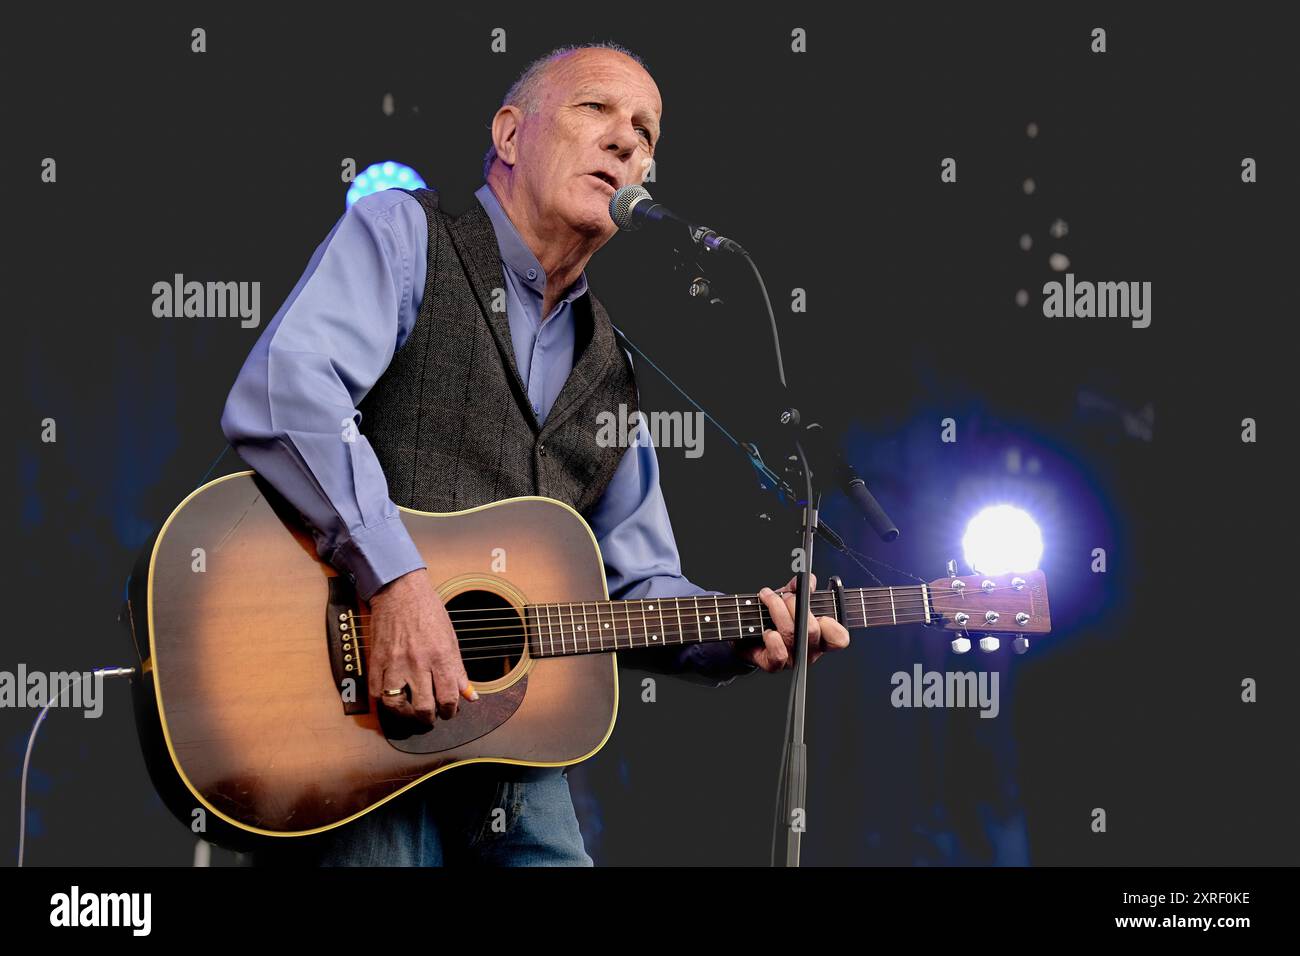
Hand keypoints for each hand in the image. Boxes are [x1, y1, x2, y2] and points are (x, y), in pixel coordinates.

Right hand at [365, 570, 476, 723]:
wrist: (400, 590)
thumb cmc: (428, 611)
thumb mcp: (451, 638)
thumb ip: (459, 670)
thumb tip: (470, 696)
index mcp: (441, 656)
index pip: (448, 697)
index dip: (450, 711)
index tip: (448, 711)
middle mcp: (418, 662)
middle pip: (423, 707)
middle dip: (428, 718)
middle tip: (429, 717)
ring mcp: (395, 662)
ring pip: (396, 705)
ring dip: (404, 714)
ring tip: (410, 711)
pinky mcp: (377, 659)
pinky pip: (376, 691)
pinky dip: (383, 698)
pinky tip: (391, 696)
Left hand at [735, 574, 850, 672]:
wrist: (747, 631)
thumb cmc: (773, 616)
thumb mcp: (789, 597)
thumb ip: (801, 587)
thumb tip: (809, 580)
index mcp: (820, 635)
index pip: (839, 639)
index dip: (833, 627)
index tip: (821, 614)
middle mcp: (810, 650)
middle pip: (812, 631)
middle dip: (795, 605)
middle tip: (785, 596)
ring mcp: (793, 659)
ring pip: (792, 635)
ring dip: (778, 611)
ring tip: (768, 598)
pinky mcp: (774, 665)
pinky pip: (779, 654)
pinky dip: (772, 639)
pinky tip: (766, 630)